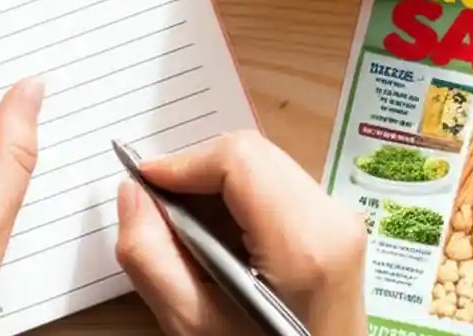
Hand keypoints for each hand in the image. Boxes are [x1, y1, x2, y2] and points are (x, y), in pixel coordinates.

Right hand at [115, 130, 367, 335]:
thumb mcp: (192, 326)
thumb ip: (150, 258)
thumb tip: (132, 193)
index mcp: (301, 243)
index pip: (237, 158)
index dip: (182, 163)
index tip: (145, 186)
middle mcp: (330, 218)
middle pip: (249, 154)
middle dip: (196, 174)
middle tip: (163, 216)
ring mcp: (340, 220)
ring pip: (261, 165)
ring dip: (215, 188)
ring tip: (191, 236)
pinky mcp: (336, 226)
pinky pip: (276, 186)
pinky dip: (237, 201)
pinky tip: (221, 243)